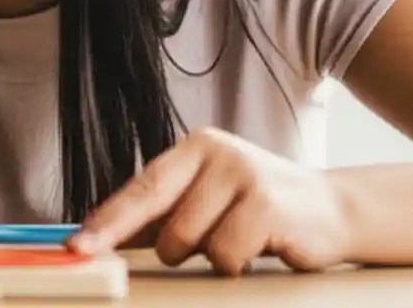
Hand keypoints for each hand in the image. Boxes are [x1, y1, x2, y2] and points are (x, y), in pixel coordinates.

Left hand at [66, 128, 352, 275]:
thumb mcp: (206, 201)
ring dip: (212, 256)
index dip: (108, 221)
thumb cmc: (258, 210)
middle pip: (162, 218)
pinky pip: (227, 255)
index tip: (78, 247)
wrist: (334, 210)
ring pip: (192, 243)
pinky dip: (239, 263)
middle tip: (194, 247)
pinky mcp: (268, 203)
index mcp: (194, 149)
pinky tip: (261, 245)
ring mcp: (245, 174)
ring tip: (240, 240)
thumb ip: (160, 216)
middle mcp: (217, 152)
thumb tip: (101, 240)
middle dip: (168, 248)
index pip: (140, 188)